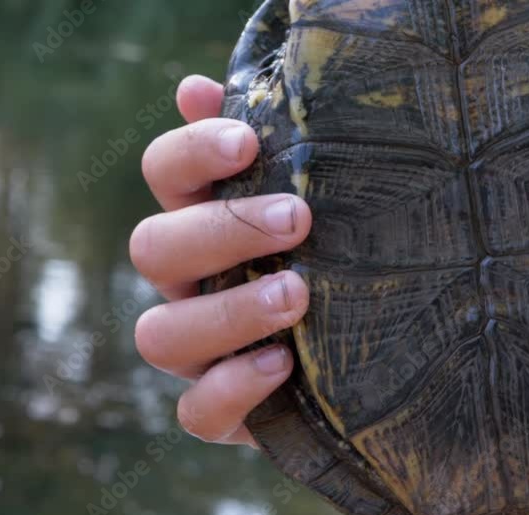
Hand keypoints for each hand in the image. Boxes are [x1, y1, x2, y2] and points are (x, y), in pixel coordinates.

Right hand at [131, 76, 311, 445]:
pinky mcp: (221, 411)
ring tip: (297, 297)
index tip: (248, 141)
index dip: (191, 152)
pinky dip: (231, 389)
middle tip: (296, 220)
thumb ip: (272, 141)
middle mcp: (186, 284)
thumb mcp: (321, 195)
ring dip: (224, 313)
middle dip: (219, 231)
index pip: (163, 172)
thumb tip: (196, 87)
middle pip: (150, 249)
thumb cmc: (345, 253)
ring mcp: (197, 352)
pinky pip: (195, 413)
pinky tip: (283, 364)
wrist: (378, 353)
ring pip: (159, 336)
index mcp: (203, 219)